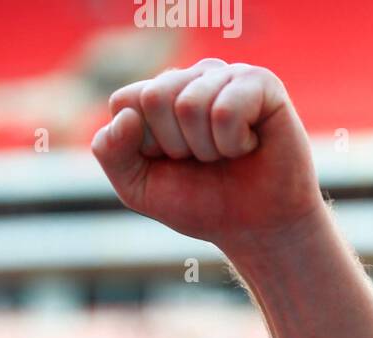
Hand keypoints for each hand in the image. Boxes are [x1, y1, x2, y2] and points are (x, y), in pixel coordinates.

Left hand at [91, 60, 323, 255]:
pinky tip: (248, 145)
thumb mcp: (139, 188)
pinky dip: (232, 144)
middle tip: (200, 160)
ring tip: (225, 154)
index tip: (167, 161)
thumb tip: (125, 115)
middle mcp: (190, 79)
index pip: (124, 101)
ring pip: (189, 104)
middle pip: (154, 97)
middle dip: (174, 145)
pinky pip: (226, 110)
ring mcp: (225, 75)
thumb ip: (112, 154)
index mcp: (157, 97)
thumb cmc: (198, 202)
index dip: (142, 144)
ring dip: (206, 148)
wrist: (253, 226)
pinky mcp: (259, 81)